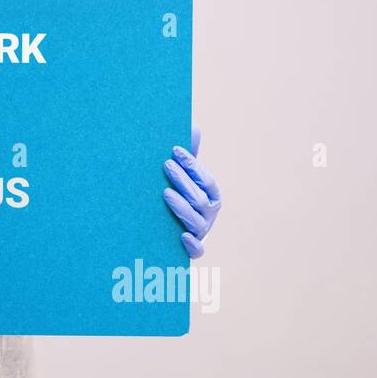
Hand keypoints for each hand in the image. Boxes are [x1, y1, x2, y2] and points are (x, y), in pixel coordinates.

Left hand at [163, 126, 220, 258]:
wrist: (167, 227)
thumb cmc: (178, 195)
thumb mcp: (183, 176)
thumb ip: (189, 156)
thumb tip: (194, 126)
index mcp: (211, 194)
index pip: (205, 179)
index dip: (192, 165)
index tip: (174, 150)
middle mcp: (209, 213)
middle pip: (199, 198)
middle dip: (183, 181)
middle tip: (166, 165)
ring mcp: (201, 231)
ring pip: (196, 221)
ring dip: (182, 207)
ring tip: (165, 194)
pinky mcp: (192, 248)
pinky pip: (197, 250)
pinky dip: (191, 245)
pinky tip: (181, 236)